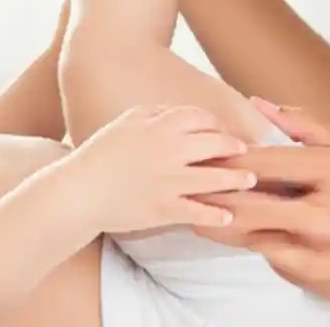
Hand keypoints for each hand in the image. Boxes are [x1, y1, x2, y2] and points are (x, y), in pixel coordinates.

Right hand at [67, 105, 254, 233]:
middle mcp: (169, 151)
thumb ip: (155, 113)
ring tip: (249, 181)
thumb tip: (179, 114)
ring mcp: (169, 181)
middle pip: (216, 144)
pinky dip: (217, 214)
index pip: (201, 118)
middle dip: (234, 147)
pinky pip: (199, 211)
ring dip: (237, 179)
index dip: (216, 124)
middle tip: (244, 152)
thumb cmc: (100, 154)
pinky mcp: (165, 209)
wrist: (80, 191)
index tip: (221, 131)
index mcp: (159, 126)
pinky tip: (229, 215)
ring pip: (216, 178)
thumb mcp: (126, 122)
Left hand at [200, 98, 329, 316]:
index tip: (197, 155)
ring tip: (195, 216)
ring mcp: (318, 246)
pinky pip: (272, 257)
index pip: (262, 160)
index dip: (224, 159)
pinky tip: (247, 239)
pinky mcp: (315, 277)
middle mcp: (324, 208)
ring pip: (251, 232)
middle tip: (182, 188)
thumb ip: (306, 127)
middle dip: (210, 194)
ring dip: (219, 224)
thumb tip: (258, 103)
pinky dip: (260, 246)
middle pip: (247, 199)